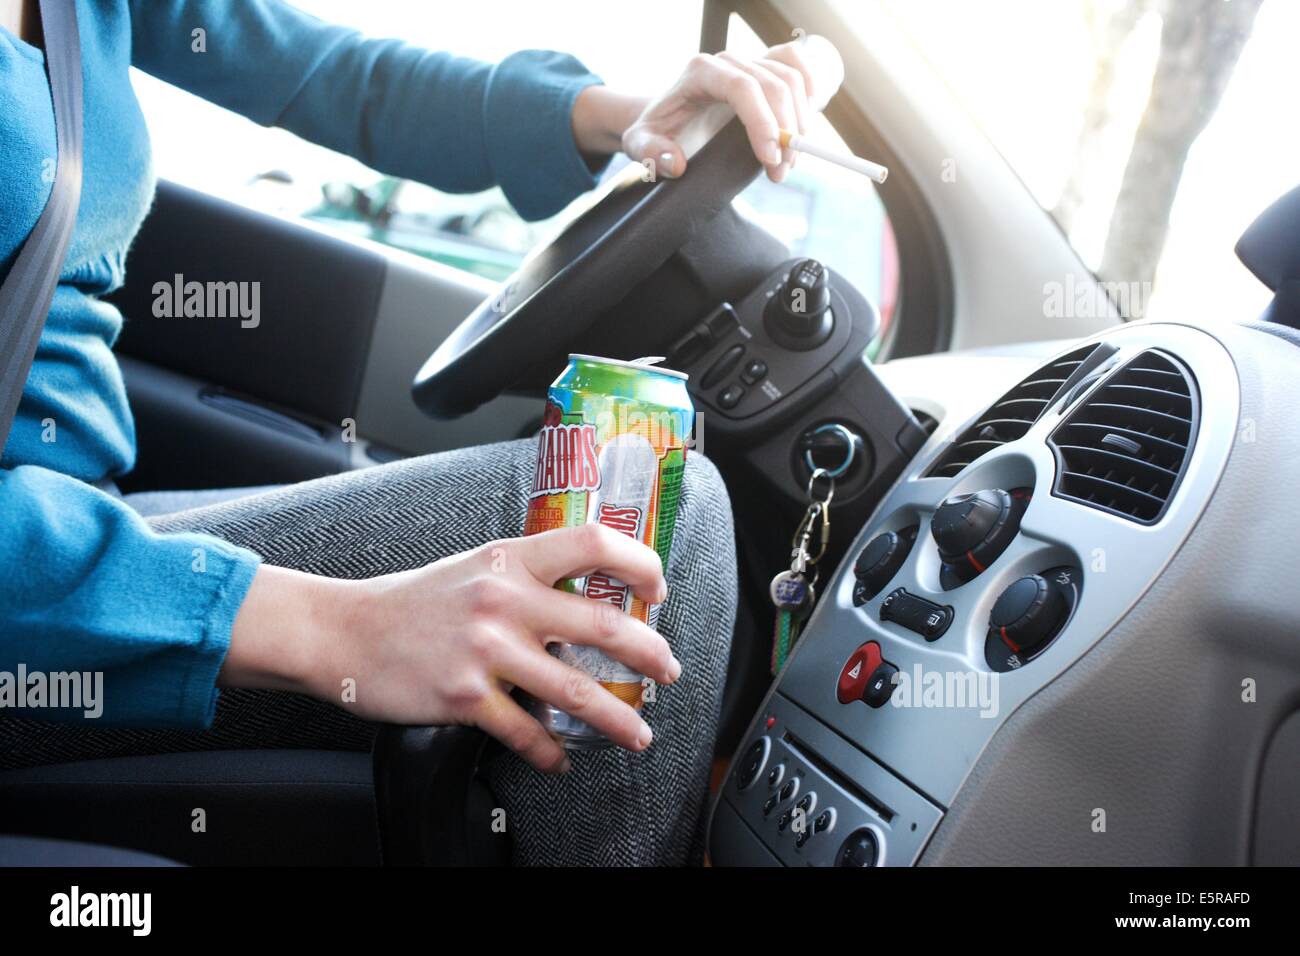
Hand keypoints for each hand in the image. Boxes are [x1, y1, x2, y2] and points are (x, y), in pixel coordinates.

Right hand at [223, 524, 679, 773]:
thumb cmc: (414, 601)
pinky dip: (551, 752)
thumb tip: (586, 595)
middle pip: (604, 625)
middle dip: (650, 654)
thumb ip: (527, 576)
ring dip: (619, 717)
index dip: (638, 563)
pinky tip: (561, 759)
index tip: (657, 588)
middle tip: (667, 671)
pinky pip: (526, 733)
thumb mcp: (475, 567)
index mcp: (510, 559)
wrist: (344, 632)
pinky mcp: (466, 697)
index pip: (593, 543)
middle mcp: (503, 601)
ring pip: (577, 691)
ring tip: (638, 731)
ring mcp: (486, 651)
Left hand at [573, 37, 840, 183]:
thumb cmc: (657, 130)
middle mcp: (728, 61)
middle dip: (785, 132)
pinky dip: (810, 91)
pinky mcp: (764, 70)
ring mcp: (749, 62)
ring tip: (788, 161)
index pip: (742, 87)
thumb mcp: (641, 144)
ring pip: (792, 79)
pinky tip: (805, 123)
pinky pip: (797, 68)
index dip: (763, 122)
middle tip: (780, 172)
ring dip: (800, 122)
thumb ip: (651, 153)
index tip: (769, 158)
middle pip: (774, 85)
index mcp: (700, 72)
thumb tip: (676, 164)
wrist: (666, 118)